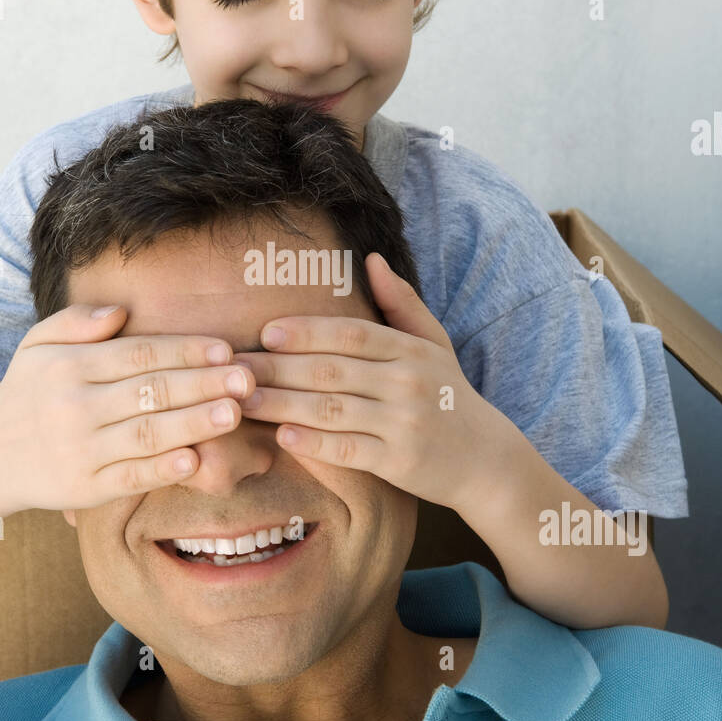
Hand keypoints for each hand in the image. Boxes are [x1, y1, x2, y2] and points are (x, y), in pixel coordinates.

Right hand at [0, 304, 254, 512]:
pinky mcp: (83, 488)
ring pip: (147, 434)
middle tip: (247, 379)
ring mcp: (80, 450)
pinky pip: (130, 478)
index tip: (225, 350)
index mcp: (69, 366)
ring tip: (233, 413)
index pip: (139, 353)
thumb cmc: (27, 394)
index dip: (185, 350)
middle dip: (203, 384)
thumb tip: (122, 310)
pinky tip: (195, 460)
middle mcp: (75, 406)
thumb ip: (76, 321)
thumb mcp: (37, 345)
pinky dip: (163, 470)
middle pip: (151, 391)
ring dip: (194, 424)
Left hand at [234, 253, 499, 512]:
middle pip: (331, 370)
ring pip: (332, 409)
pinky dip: (313, 443)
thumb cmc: (449, 396)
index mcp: (410, 350)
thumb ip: (402, 303)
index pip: (351, 334)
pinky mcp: (399, 461)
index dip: (307, 331)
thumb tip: (373, 259)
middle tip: (236, 368)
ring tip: (244, 401)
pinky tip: (282, 436)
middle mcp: (407, 382)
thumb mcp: (435, 344)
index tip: (266, 332)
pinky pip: (348, 449)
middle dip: (278, 368)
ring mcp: (403, 423)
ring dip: (282, 404)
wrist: (486, 460)